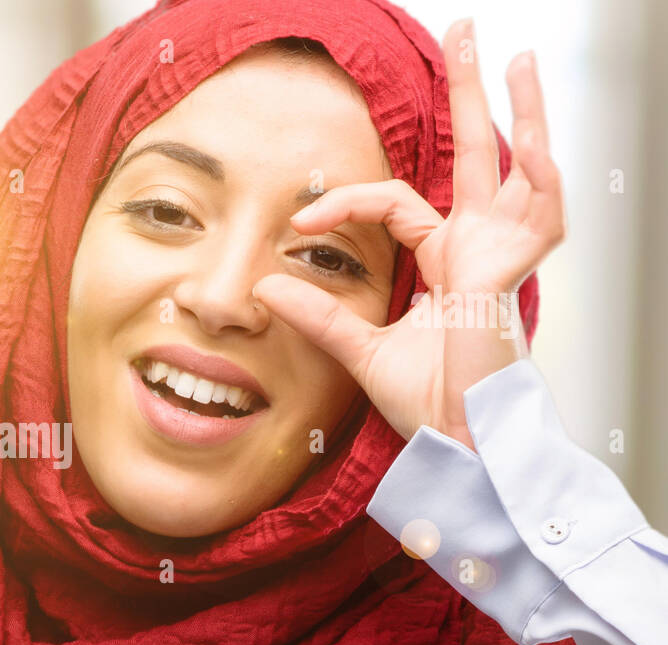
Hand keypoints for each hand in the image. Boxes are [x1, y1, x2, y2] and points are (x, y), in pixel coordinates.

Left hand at [250, 18, 566, 451]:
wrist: (457, 446)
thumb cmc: (426, 408)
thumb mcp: (359, 351)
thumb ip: (319, 318)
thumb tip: (266, 286)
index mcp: (446, 267)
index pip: (396, 205)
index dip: (345, 202)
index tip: (300, 219)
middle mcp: (477, 253)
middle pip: (474, 161)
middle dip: (473, 101)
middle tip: (466, 38)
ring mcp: (501, 259)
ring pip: (516, 169)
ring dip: (520, 113)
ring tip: (518, 57)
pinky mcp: (510, 274)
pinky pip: (536, 211)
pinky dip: (536, 171)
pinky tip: (528, 134)